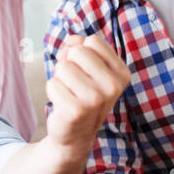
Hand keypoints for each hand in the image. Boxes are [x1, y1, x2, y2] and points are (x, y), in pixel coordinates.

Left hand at [45, 34, 130, 153]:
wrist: (75, 133)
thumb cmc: (79, 94)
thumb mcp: (84, 68)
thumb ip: (78, 47)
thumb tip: (73, 40)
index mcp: (121, 73)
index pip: (92, 41)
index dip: (80, 51)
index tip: (83, 70)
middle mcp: (113, 86)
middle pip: (77, 51)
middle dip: (68, 64)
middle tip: (74, 84)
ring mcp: (96, 99)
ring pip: (63, 67)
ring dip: (60, 79)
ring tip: (69, 94)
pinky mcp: (76, 110)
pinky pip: (52, 84)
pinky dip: (53, 92)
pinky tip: (63, 105)